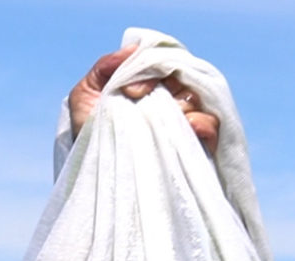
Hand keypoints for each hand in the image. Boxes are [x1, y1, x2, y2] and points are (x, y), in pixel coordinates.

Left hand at [67, 46, 219, 155]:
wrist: (92, 177)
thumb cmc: (87, 137)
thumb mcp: (84, 97)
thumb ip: (105, 67)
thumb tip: (134, 48)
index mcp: (146, 87)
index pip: (163, 63)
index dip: (151, 69)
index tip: (131, 90)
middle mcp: (166, 102)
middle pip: (181, 78)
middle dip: (164, 87)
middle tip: (140, 102)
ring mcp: (181, 123)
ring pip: (194, 99)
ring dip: (178, 106)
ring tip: (155, 123)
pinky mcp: (194, 145)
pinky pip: (210, 124)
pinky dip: (200, 122)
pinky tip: (183, 127)